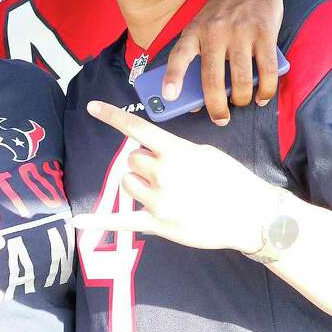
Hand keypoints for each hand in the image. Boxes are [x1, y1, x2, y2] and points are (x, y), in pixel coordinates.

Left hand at [71, 100, 269, 252]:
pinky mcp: (157, 224)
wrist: (253, 216)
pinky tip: (78, 221)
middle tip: (169, 174)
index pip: (137, 128)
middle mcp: (164, 174)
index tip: (91, 107)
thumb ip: (173, 149)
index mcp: (176, 152)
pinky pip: (121, 221)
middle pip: (131, 159)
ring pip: (127, 183)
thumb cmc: (232, 181)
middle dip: (143, 163)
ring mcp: (159, 200)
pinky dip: (98, 222)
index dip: (112, 116)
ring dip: (138, 184)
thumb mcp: (205, 153)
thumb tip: (147, 147)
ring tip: (165, 192)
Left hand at [163, 0, 282, 125]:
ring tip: (241, 103)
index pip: (178, 56)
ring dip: (241, 99)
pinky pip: (265, 70)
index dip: (173, 77)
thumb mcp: (201, 26)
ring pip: (240, 79)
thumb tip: (196, 93)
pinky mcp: (264, 33)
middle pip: (212, 78)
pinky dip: (265, 89)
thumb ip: (198, 53)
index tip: (169, 96)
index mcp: (194, 31)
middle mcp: (214, 32)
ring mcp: (240, 33)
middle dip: (216, 105)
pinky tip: (262, 97)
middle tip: (220, 119)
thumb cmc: (222, 12)